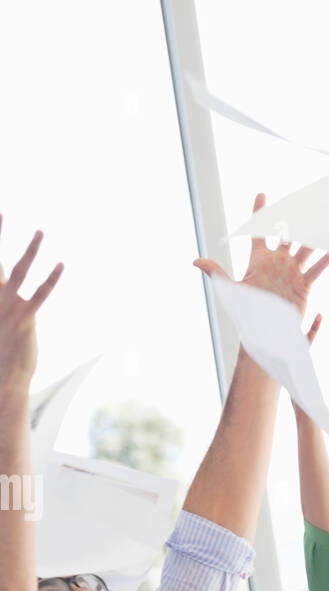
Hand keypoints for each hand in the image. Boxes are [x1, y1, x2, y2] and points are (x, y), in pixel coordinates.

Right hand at [0, 218, 62, 396]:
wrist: (2, 379)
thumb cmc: (0, 352)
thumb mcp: (1, 321)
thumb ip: (3, 303)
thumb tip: (8, 287)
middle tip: (3, 211)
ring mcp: (7, 307)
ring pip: (19, 270)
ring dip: (31, 250)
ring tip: (40, 232)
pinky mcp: (24, 320)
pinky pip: (40, 295)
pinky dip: (51, 279)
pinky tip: (60, 265)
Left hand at [194, 193, 328, 338]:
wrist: (262, 333)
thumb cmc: (244, 313)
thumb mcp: (230, 291)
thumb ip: (216, 273)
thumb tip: (195, 262)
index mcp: (259, 260)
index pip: (258, 233)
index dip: (259, 213)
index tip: (262, 195)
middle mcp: (277, 262)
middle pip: (287, 235)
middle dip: (294, 219)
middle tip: (301, 202)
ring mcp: (292, 273)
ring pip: (304, 249)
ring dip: (313, 236)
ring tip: (322, 222)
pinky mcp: (303, 286)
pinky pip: (315, 271)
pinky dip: (324, 262)